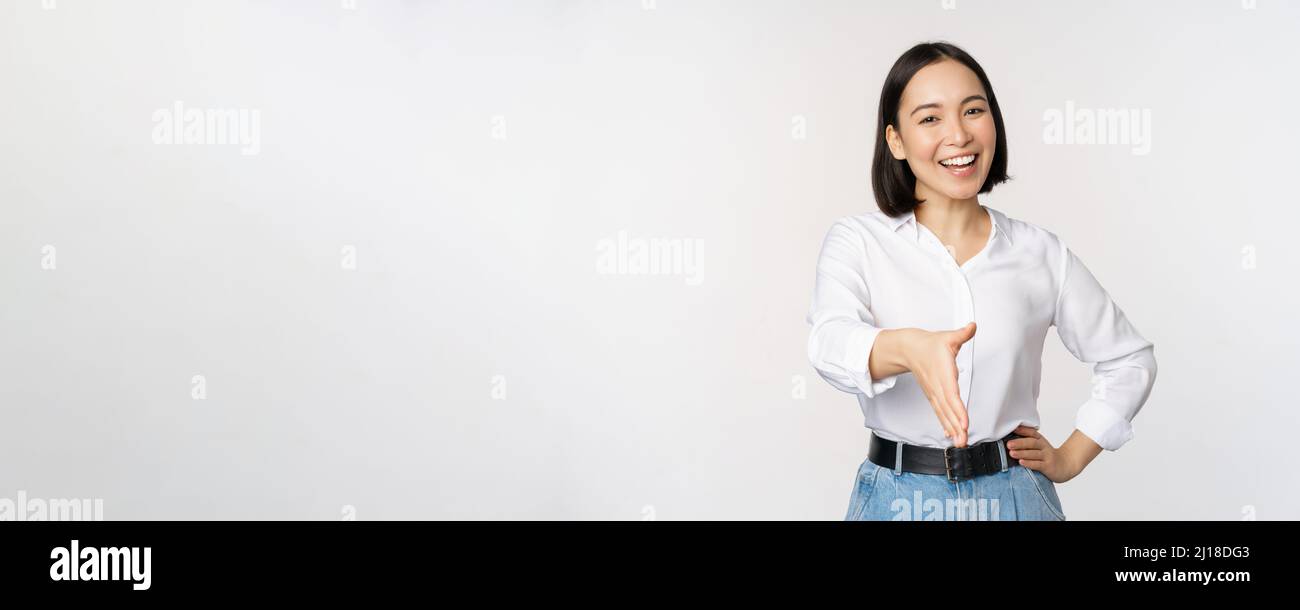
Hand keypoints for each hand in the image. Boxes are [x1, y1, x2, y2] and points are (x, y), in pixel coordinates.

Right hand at [900, 322, 976, 446]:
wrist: (908, 350)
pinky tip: (951, 435)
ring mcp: (934, 393)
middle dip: (955, 426)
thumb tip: (973, 326)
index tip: (964, 423)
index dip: (957, 410)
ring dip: (952, 430)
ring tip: (960, 443)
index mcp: (942, 374)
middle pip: (947, 410)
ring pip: (944, 414)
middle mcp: (937, 387)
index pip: (951, 395)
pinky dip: (946, 425)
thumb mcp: (947, 337)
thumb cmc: (929, 344)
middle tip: (963, 441)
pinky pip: (940, 413)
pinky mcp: (933, 396)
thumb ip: (962, 334)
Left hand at [1006, 425, 1081, 482]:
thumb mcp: (1039, 445)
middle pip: (1032, 443)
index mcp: (1040, 440)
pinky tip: (1021, 462)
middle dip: (1019, 443)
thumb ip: (1027, 440)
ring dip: (1022, 453)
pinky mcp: (1048, 466)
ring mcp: (1046, 457)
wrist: (1065, 465)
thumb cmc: (1046, 455)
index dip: (1023, 430)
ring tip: (1012, 453)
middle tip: (1009, 444)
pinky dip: (1029, 463)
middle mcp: (1044, 447)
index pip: (1032, 433)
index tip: (1013, 429)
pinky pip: (1038, 464)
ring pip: (1034, 454)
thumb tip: (1010, 434)